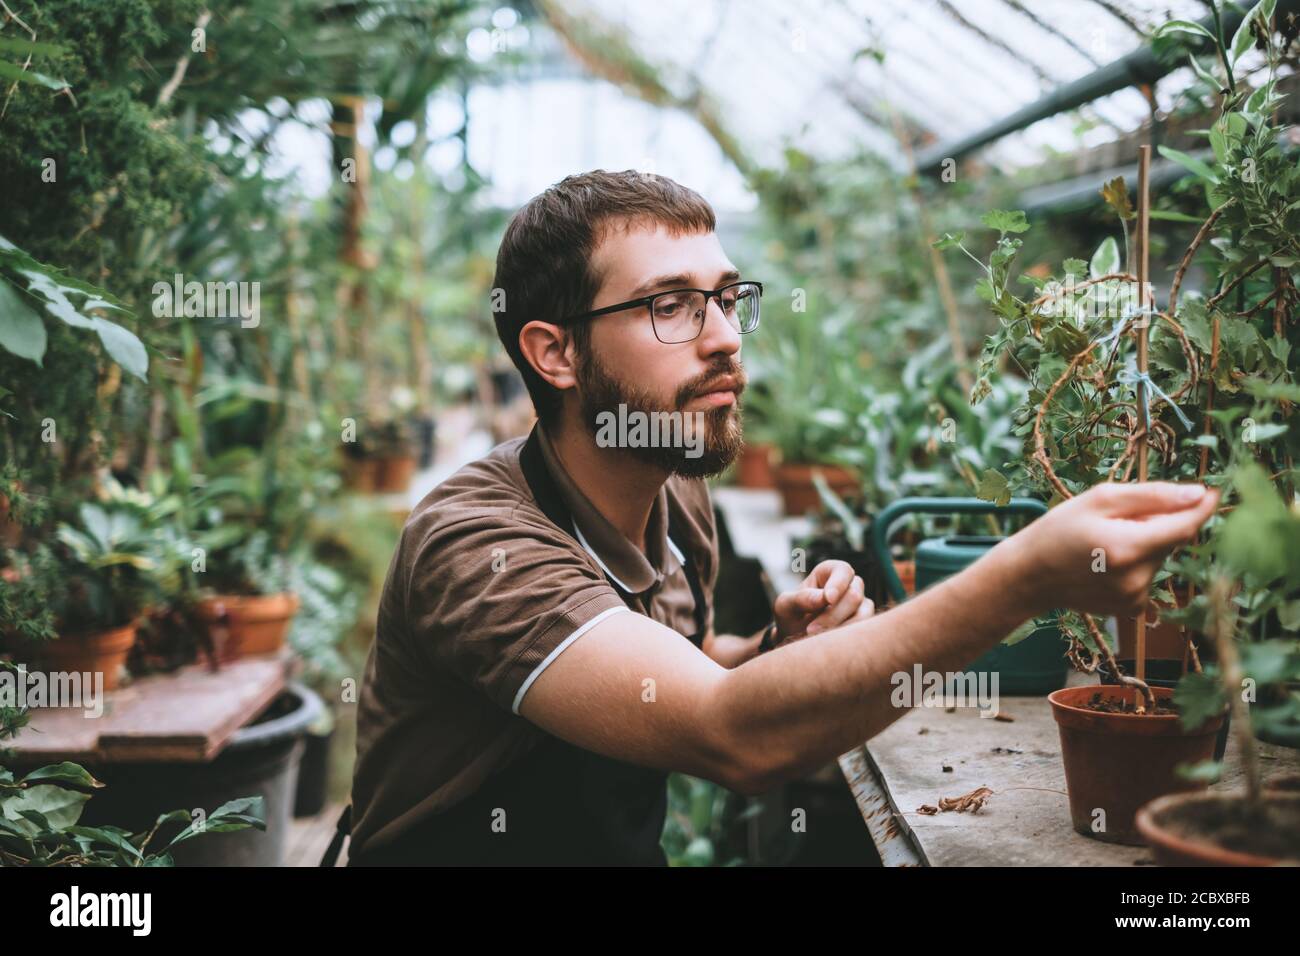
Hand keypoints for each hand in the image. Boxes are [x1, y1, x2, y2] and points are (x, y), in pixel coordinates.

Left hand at [772, 559, 874, 644]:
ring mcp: (860, 604)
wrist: (795, 637)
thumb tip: (824, 598)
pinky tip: (831, 644)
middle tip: (810, 630)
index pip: (842, 570)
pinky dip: (848, 638)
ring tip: (819, 639)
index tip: (828, 599)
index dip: (838, 583)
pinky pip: (864, 630)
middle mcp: (849, 584)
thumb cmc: (790, 615)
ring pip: (864, 613)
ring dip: (841, 628)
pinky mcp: (864, 623)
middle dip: (833, 615)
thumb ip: (802, 598)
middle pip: (854, 594)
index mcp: (829, 572)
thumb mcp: (786, 605)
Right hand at [1006, 481, 1219, 617]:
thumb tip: (1197, 494)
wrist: (1029, 576)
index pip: (1185, 527)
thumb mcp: (1099, 500)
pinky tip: (1107, 563)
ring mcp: (1135, 597)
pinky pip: (1150, 576)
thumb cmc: (1058, 530)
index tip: (1212, 492)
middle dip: (1158, 523)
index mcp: (1128, 547)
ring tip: (1107, 541)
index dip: (1202, 508)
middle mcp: (1136, 578)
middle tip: (1121, 517)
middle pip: (1171, 541)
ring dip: (1147, 544)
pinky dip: (1138, 563)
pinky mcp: (1132, 608)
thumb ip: (1152, 496)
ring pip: (1161, 558)